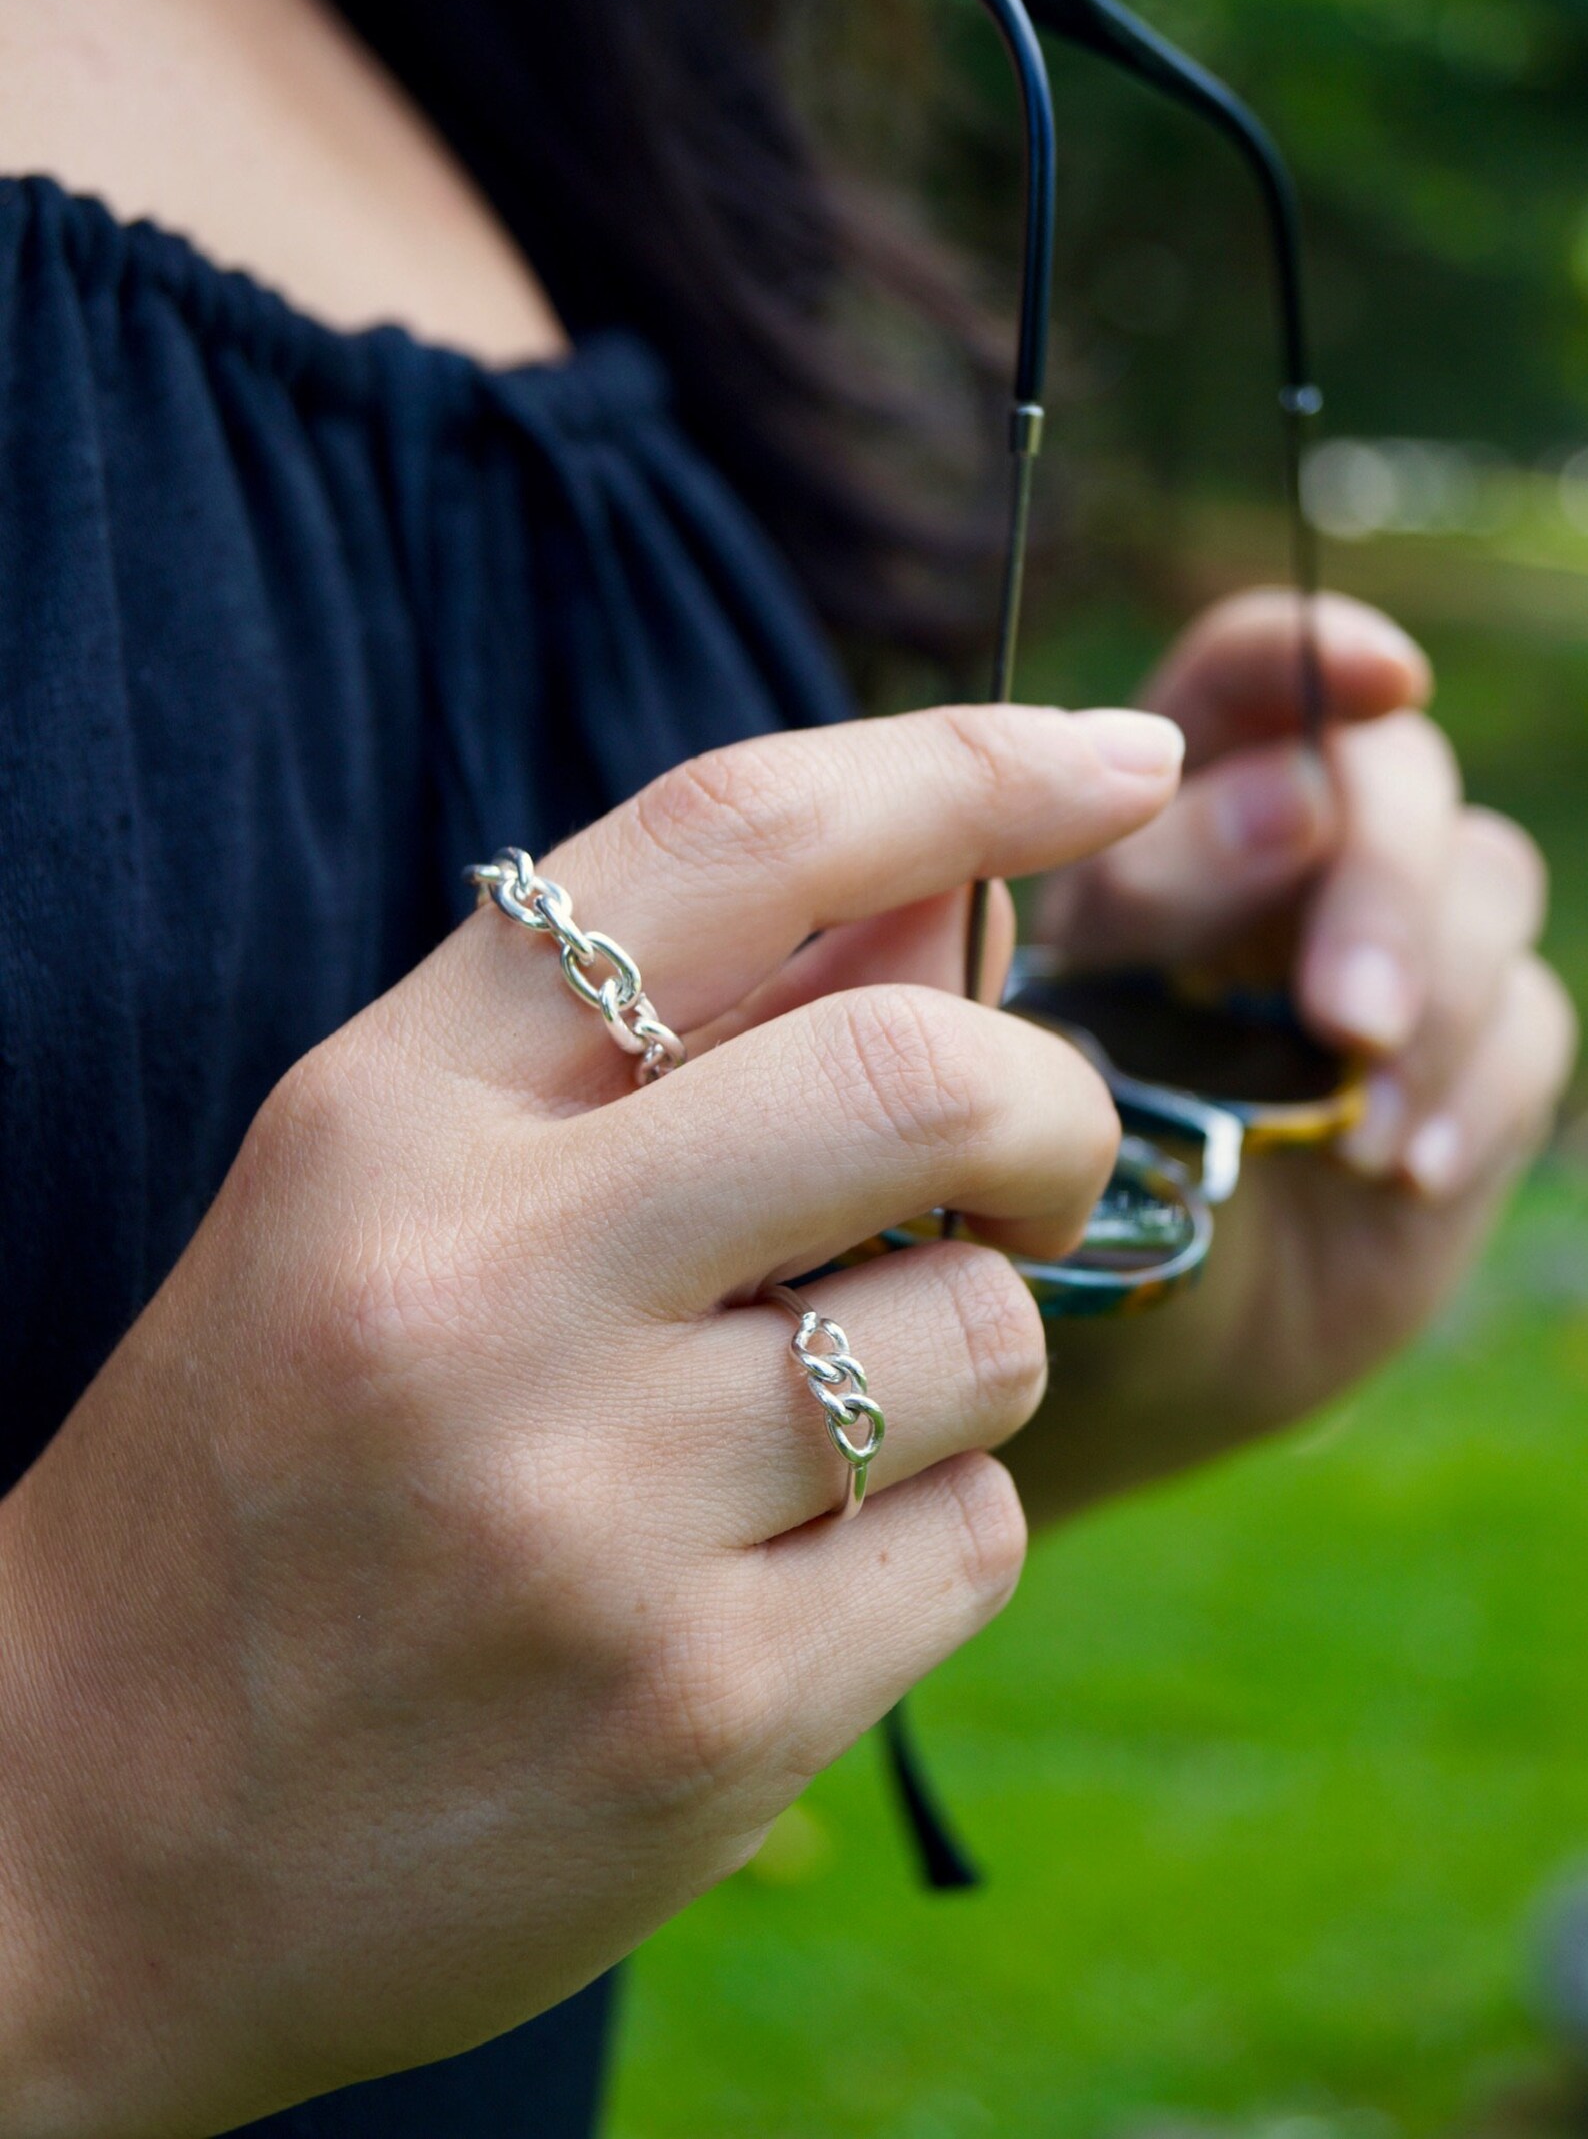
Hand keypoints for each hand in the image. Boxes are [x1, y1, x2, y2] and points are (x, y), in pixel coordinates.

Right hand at [0, 702, 1181, 2136]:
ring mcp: (592, 1512)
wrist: (82, 1837)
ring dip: (965, 1347)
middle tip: (1027, 1154)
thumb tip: (951, 886)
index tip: (1121, 751)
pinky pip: (977, 1540)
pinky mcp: (700, 1715)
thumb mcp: (385, 1199)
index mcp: (390, 1115)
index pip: (726, 843)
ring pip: (985, 1325)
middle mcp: (485, 1285)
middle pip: (921, 1068)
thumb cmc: (266, 1472)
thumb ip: (652, 1034)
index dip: (963, 764)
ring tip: (820, 1416)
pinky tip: (786, 1575)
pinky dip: (935, 1530)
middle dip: (1050, 1097)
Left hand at [1004, 589, 1577, 1521]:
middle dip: (1384, 876)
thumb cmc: (1013, 1195)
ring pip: (1488, 879)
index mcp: (1151, 826)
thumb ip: (1139, 912)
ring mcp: (1386, 966)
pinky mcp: (1465, 1072)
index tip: (1376, 676)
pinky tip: (1393, 1170)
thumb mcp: (1033, 1044)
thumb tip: (1285, 796)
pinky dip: (1481, 1086)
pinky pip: (1535, 1023)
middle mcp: (1283, 871)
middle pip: (1395, 774)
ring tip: (1352, 1129)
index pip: (1247, 682)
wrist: (1084, 1369)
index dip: (1314, 655)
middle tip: (1344, 1016)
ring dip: (1441, 988)